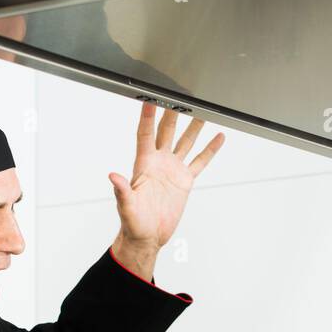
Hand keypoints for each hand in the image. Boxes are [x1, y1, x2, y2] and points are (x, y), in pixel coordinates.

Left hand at [108, 103, 223, 277]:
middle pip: (167, 130)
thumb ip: (122, 191)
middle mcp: (159, 162)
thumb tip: (113, 176)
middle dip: (173, 111)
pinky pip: (199, 161)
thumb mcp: (127, 208)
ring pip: (185, 141)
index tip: (150, 97)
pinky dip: (209, 150)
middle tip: (179, 93)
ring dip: (193, 126)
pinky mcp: (184, 181)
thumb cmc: (133, 224)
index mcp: (143, 164)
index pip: (145, 134)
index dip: (148, 116)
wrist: (147, 237)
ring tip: (202, 109)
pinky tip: (218, 138)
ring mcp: (173, 170)